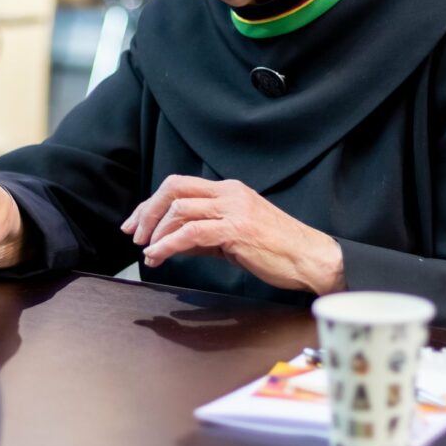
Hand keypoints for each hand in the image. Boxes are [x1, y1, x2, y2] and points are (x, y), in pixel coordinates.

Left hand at [123, 175, 344, 293]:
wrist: (311, 258)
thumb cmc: (277, 250)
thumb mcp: (234, 238)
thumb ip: (203, 237)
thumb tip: (173, 244)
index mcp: (229, 190)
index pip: (179, 186)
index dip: (151, 203)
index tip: (135, 224)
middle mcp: (229, 193)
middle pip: (173, 189)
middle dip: (146, 211)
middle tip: (134, 235)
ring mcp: (233, 209)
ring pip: (179, 209)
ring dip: (155, 231)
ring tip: (147, 251)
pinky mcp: (236, 230)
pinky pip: (191, 233)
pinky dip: (168, 245)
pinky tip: (158, 257)